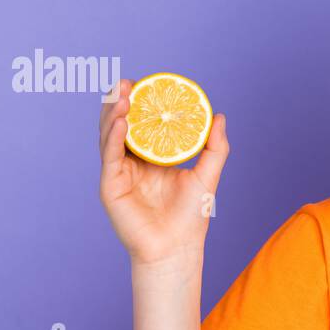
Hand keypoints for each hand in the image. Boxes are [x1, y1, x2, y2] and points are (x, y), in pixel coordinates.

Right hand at [97, 79, 229, 265]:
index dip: (139, 103)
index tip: (144, 83)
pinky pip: (110, 157)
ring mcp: (118, 173)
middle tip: (127, 82)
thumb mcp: (207, 174)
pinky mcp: (110, 186)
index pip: (141, 123)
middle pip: (119, 125)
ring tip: (122, 94)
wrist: (178, 247)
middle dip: (120, 102)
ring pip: (109, 136)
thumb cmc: (191, 215)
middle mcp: (131, 162)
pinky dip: (114, 138)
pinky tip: (121, 122)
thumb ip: (214, 146)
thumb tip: (220, 115)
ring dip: (114, 114)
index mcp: (150, 157)